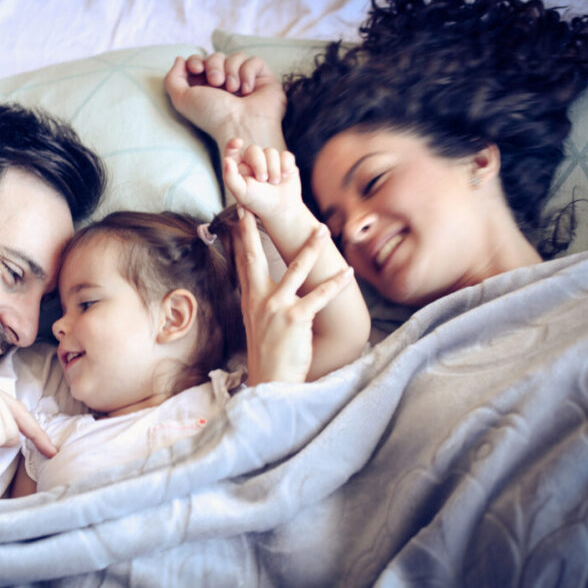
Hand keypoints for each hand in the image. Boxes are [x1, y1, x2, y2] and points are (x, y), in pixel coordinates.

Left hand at [164, 52, 284, 148]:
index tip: (197, 69)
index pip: (199, 61)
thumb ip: (173, 79)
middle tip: (217, 83)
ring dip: (231, 70)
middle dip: (214, 65)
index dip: (196, 60)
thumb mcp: (183, 100)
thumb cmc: (212, 117)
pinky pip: (254, 61)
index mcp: (206, 88)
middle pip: (216, 56)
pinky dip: (248, 73)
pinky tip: (248, 91)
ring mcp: (244, 80)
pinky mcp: (263, 78)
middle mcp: (225, 84)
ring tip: (233, 90)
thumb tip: (179, 59)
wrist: (241, 126)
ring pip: (236, 56)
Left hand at [223, 140, 302, 219]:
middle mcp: (253, 162)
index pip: (232, 151)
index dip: (233, 144)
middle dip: (259, 164)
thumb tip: (227, 160)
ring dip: (274, 169)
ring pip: (271, 152)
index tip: (238, 143)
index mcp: (239, 168)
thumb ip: (230, 177)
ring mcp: (269, 160)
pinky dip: (285, 166)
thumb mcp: (241, 193)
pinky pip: (285, 155)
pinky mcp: (284, 161)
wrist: (281, 210)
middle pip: (253, 150)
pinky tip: (285, 176)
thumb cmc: (259, 203)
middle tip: (263, 180)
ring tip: (274, 183)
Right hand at [234, 213, 353, 385]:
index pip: (243, 262)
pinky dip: (335, 283)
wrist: (270, 380)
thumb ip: (260, 302)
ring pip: (296, 269)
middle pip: (255, 257)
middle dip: (255, 231)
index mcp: (250, 300)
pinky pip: (319, 296)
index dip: (242, 237)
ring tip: (322, 230)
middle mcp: (259, 300)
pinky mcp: (295, 319)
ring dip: (311, 247)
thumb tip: (263, 287)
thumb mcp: (257, 325)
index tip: (240, 216)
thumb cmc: (268, 354)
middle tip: (255, 207)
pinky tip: (347, 272)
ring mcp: (276, 308)